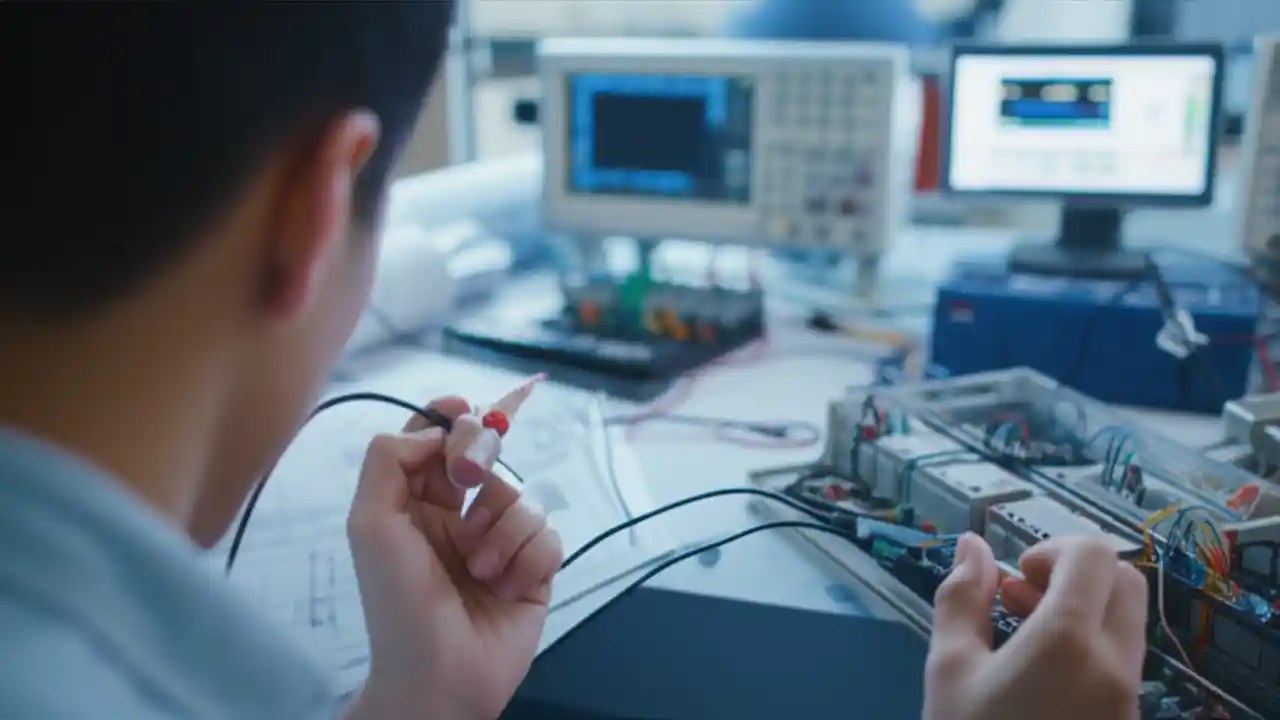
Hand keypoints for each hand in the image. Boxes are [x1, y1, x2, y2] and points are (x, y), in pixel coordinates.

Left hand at [344, 381, 561, 719]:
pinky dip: (527, 559)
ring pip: (520, 496)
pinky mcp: (534, 569)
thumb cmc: (397, 603)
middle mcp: (459, 516)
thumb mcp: (370, 524)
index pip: (438, 441)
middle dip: (481, 454)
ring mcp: (499, 541)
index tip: (462, 409)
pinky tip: (505, 588)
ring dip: (499, 531)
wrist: (440, 676)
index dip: (451, 418)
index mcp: (415, 503)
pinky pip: (548, 535)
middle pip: (486, 454)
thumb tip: (434, 431)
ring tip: (479, 570)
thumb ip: (389, 461)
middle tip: (471, 476)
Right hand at [923, 534, 1148, 719]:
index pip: (1093, 556)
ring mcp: (1129, 697)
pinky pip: (1121, 661)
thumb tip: (971, 546)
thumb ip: (961, 599)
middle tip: (1022, 595)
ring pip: (1124, 623)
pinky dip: (1088, 644)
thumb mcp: (949, 669)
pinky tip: (1038, 669)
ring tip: (1019, 630)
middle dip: (1074, 574)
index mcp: (1068, 639)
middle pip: (1123, 583)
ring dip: (1080, 608)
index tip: (1015, 576)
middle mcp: (1114, 663)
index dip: (1052, 550)